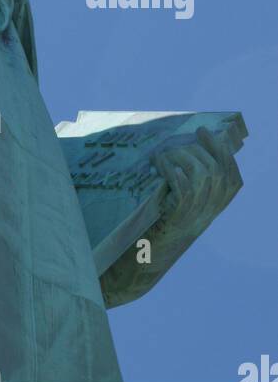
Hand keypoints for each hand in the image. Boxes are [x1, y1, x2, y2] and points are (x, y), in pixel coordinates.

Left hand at [151, 126, 241, 246]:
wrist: (149, 250)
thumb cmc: (165, 218)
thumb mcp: (186, 200)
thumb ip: (194, 179)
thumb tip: (190, 145)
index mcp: (216, 206)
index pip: (232, 177)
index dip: (220, 151)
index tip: (203, 132)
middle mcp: (211, 211)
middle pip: (215, 170)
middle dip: (194, 149)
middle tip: (172, 144)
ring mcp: (196, 215)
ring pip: (201, 175)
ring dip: (179, 157)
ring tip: (161, 156)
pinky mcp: (178, 217)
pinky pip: (183, 188)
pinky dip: (173, 172)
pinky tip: (162, 167)